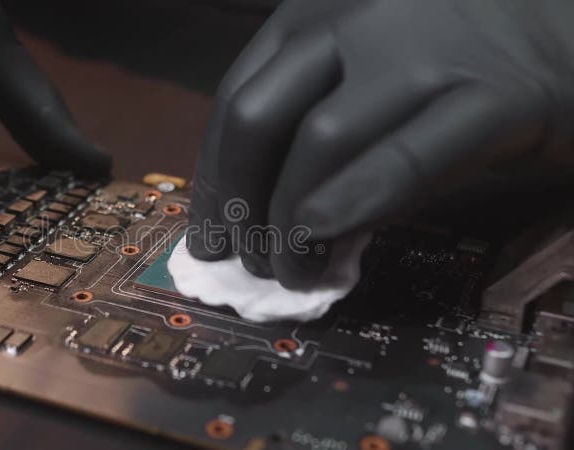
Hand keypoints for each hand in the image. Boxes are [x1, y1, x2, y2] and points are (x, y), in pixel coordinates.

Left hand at [188, 0, 573, 288]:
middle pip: (260, 119)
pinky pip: (406, 161)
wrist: (573, 32)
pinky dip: (354, 208)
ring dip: (290, 224)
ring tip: (290, 269)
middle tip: (238, 259)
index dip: (212, 175)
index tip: (208, 231)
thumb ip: (315, 130)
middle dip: (234, 202)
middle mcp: (362, 20)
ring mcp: (428, 50)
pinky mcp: (496, 94)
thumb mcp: (367, 81)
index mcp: (321, 14)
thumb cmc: (460, 62)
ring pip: (321, 143)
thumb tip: (258, 213)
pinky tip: (327, 242)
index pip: (238, 100)